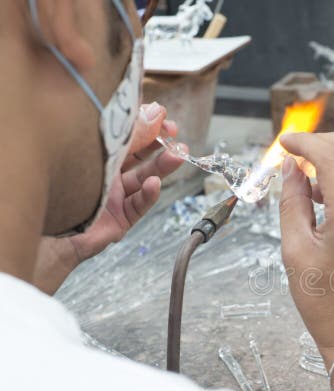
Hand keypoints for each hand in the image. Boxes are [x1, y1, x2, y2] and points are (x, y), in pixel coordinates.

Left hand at [33, 102, 184, 293]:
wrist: (48, 228)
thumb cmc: (61, 184)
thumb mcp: (102, 150)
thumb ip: (130, 133)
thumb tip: (154, 111)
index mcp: (96, 153)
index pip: (127, 135)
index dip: (147, 125)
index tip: (163, 115)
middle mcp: (106, 174)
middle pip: (140, 156)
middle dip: (161, 145)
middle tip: (176, 136)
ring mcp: (115, 196)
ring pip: (144, 179)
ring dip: (163, 167)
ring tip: (179, 156)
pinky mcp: (120, 218)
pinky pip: (138, 206)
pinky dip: (149, 195)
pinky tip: (156, 184)